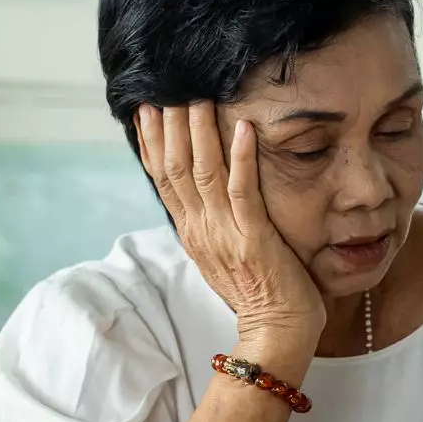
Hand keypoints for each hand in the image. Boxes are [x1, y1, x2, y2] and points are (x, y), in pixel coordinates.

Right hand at [137, 104, 324, 352]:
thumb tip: (202, 195)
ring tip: (199, 96)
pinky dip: (242, 158)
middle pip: (175, 169)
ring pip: (203, 173)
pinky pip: (244, 192)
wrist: (276, 333)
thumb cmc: (259, 293)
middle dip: (170, 126)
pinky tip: (242, 129)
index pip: (163, 179)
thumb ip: (211, 222)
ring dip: (200, 132)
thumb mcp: (223, 254)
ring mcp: (225, 234)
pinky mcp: (254, 239)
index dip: (153, 142)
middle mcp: (201, 230)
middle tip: (167, 88)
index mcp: (192, 232)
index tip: (146, 109)